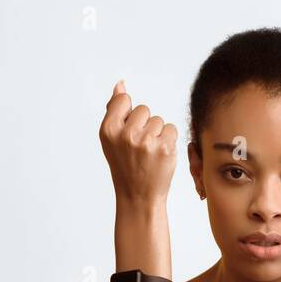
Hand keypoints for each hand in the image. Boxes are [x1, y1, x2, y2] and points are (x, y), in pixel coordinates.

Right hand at [99, 79, 177, 203]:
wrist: (139, 197)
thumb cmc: (125, 166)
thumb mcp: (112, 140)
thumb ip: (115, 111)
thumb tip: (120, 84)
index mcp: (109, 130)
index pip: (124, 100)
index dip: (129, 115)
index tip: (128, 132)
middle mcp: (126, 134)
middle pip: (144, 109)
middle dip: (144, 125)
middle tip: (139, 148)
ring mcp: (146, 141)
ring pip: (159, 120)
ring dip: (157, 134)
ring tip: (149, 153)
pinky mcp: (165, 148)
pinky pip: (171, 129)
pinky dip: (168, 141)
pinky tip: (160, 155)